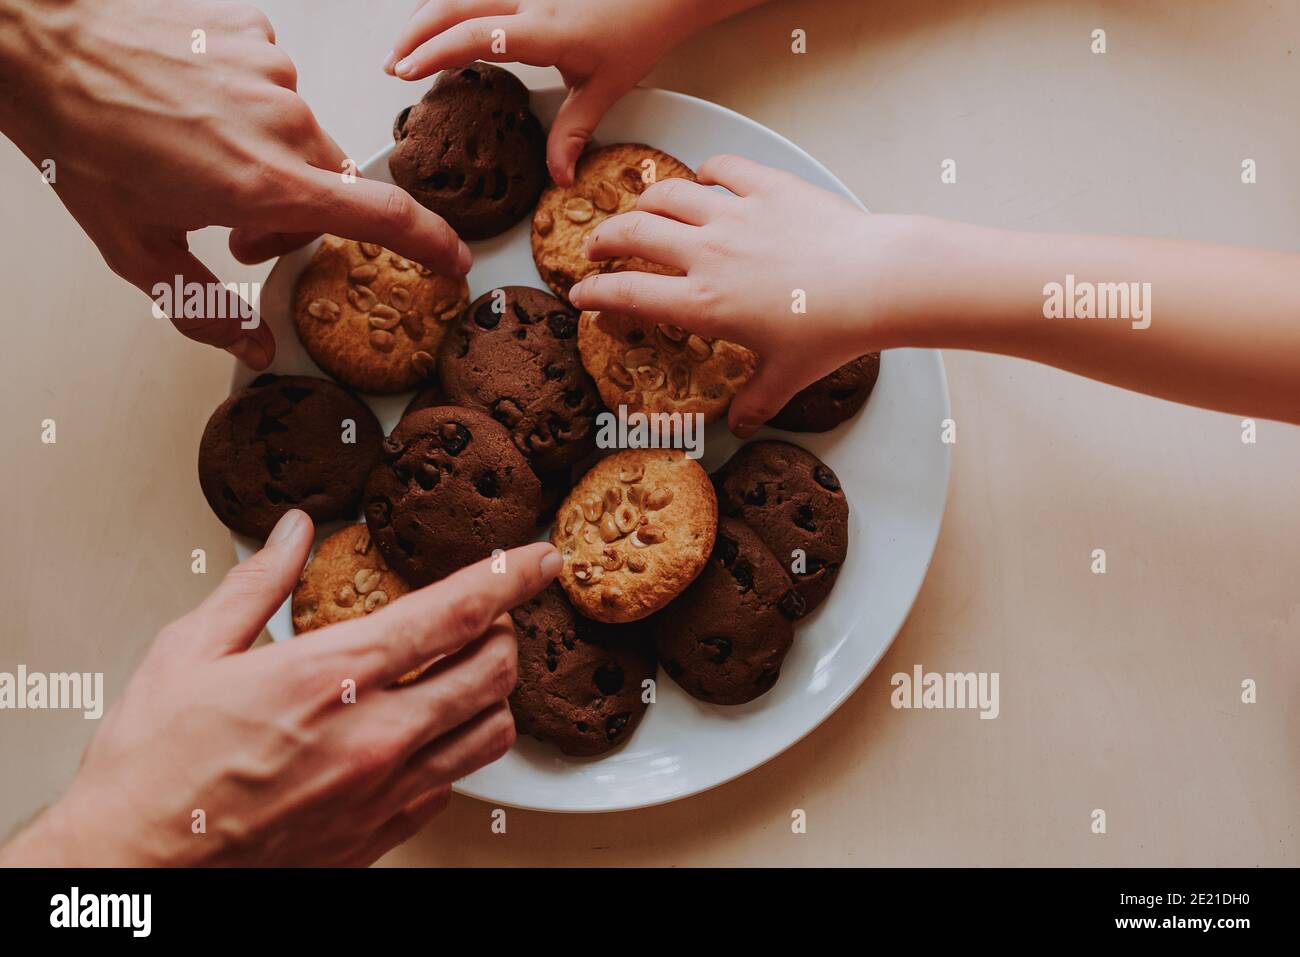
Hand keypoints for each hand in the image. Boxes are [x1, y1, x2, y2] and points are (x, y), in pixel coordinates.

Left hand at [0, 0, 470, 369]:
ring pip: (300, 133)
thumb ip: (207, 310)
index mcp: (266, 185)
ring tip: (200, 154)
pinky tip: (198, 104)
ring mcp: (272, 71)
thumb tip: (258, 345)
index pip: (384, 217)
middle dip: (299, 214)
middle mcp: (284, 124)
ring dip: (269, 156)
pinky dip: (248, 102)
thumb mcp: (138, 251)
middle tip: (236, 227)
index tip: (454, 260)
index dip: (431, 244)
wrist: (35, 44)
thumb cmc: (82, 141)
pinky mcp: (253, 33)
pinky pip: (274, 81)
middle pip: (332, 185)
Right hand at [0, 511, 559, 866]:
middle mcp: (374, 736)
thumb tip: (295, 532)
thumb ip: (258, 584)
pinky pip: (454, 782)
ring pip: (493, 733)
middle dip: (504, 630)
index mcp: (331, 676)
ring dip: (493, 692)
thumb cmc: (154, 766)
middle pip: (494, 670)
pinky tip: (426, 731)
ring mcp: (383, 791)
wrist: (137, 867)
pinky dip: (458, 746)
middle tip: (485, 616)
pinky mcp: (379, 834)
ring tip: (464, 671)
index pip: (454, 613)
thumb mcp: (190, 651)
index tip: (539, 558)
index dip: (510, 578)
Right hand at [385, 0, 751, 185]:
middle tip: (393, 67)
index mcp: (543, 30)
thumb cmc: (636, 33)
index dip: (434, 52)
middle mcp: (528, 1)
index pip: (474, 36)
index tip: (405, 72)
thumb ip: (573, 133)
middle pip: (454, 6)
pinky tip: (441, 27)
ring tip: (408, 50)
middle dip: (416, 34)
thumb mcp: (604, 89)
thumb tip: (558, 178)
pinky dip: (453, 10)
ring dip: (429, 18)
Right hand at [568, 155, 901, 435]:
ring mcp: (735, 214)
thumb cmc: (831, 332)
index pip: (628, 293)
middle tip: (595, 246)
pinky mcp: (767, 186)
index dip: (595, 293)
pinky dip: (706, 171)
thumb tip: (739, 425)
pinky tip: (705, 177)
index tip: (579, 294)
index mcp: (702, 303)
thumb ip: (756, 400)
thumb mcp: (787, 376)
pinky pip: (723, 169)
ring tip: (639, 209)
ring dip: (644, 201)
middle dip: (604, 238)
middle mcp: (707, 253)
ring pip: (668, 194)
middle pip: (633, 233)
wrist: (877, 281)